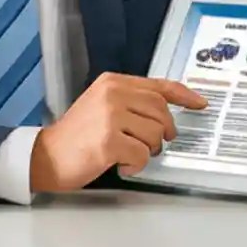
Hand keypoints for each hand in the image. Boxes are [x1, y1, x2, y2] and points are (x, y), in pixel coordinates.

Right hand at [30, 73, 206, 192]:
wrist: (47, 156)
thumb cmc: (77, 135)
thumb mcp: (102, 106)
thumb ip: (131, 102)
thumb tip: (167, 111)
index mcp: (113, 82)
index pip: (158, 85)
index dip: (184, 95)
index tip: (200, 103)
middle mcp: (112, 94)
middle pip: (161, 111)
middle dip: (164, 131)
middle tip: (154, 143)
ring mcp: (110, 116)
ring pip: (155, 134)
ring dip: (148, 150)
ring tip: (129, 153)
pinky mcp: (109, 141)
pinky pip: (142, 154)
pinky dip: (137, 165)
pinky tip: (122, 164)